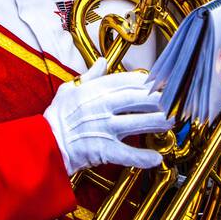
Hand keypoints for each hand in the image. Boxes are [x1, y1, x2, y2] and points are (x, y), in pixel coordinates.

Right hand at [44, 59, 172, 177]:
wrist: (43, 145)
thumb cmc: (56, 118)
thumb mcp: (69, 90)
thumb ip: (89, 76)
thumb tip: (102, 61)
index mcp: (94, 91)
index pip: (127, 82)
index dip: (148, 81)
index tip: (162, 81)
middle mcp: (101, 107)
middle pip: (138, 99)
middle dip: (160, 99)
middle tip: (177, 99)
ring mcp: (103, 128)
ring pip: (138, 123)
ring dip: (159, 122)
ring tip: (173, 121)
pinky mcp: (102, 150)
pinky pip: (127, 154)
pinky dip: (143, 157)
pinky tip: (157, 158)